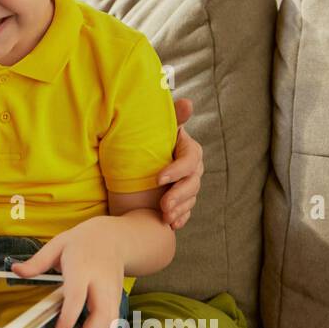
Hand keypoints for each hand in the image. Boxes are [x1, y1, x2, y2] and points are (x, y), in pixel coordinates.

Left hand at [10, 224, 124, 327]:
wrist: (114, 238)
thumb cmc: (81, 242)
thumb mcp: (58, 244)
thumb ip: (38, 261)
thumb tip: (15, 270)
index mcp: (83, 268)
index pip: (78, 296)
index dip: (69, 317)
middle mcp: (101, 283)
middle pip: (101, 314)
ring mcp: (113, 293)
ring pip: (112, 323)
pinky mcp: (118, 300)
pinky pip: (115, 323)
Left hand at [159, 97, 202, 230]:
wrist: (136, 163)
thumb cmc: (148, 139)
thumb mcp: (159, 128)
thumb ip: (174, 116)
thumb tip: (188, 102)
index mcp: (189, 150)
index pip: (189, 161)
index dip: (177, 170)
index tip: (158, 178)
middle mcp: (192, 169)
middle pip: (192, 184)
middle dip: (179, 196)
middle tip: (163, 205)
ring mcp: (188, 186)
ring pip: (190, 200)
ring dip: (179, 210)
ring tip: (165, 218)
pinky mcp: (182, 200)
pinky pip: (186, 212)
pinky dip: (180, 219)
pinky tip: (171, 225)